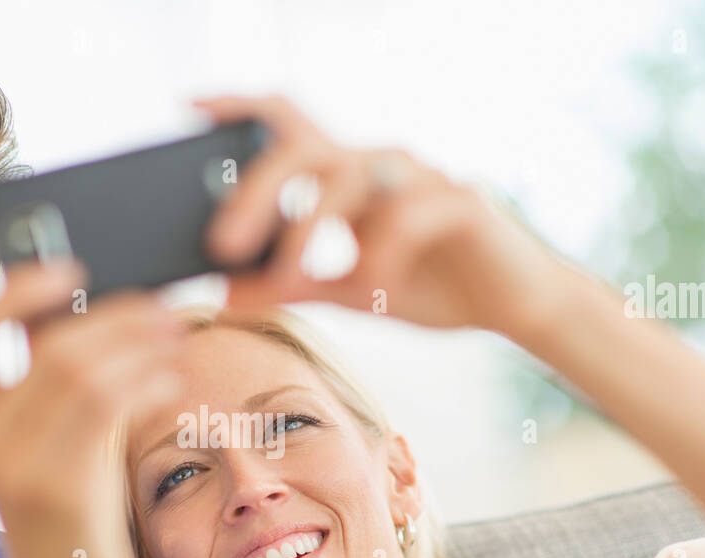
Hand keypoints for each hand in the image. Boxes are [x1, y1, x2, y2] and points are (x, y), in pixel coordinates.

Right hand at [0, 260, 183, 557]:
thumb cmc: (74, 530)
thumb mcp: (54, 459)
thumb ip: (63, 403)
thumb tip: (103, 331)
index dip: (23, 291)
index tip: (72, 271)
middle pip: (49, 345)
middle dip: (114, 317)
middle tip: (162, 308)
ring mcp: (20, 467)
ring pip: (80, 368)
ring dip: (138, 343)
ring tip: (176, 336)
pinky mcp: (59, 489)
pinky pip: (105, 406)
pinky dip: (145, 379)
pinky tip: (171, 378)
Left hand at [197, 94, 584, 340]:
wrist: (516, 305)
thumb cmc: (432, 285)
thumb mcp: (349, 292)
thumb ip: (292, 286)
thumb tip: (225, 292)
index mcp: (348, 177)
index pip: (288, 124)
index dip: (239, 106)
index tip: (188, 105)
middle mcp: (379, 164)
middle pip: (301, 148)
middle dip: (253, 193)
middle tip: (220, 246)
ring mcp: (420, 177)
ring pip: (348, 178)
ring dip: (308, 231)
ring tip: (288, 280)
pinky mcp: (459, 201)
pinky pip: (406, 215)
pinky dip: (378, 255)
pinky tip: (371, 289)